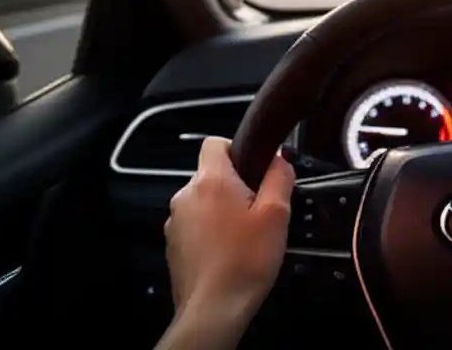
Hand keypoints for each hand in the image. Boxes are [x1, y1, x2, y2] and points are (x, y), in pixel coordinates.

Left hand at [157, 138, 294, 349]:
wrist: (214, 308)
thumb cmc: (247, 259)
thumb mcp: (277, 214)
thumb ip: (279, 177)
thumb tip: (278, 157)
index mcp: (210, 181)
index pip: (214, 142)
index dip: (236, 149)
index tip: (255, 171)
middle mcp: (185, 195)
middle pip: (211, 174)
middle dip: (234, 186)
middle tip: (258, 211)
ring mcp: (174, 221)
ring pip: (202, 201)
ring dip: (220, 210)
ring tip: (243, 236)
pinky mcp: (172, 244)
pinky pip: (194, 225)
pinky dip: (209, 231)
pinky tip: (226, 253)